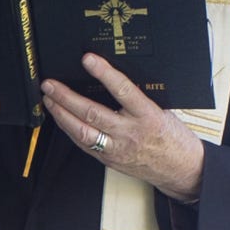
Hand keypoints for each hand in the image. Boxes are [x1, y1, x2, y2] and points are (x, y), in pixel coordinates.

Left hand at [41, 52, 205, 200]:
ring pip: (82, 132)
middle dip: (66, 98)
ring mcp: (117, 149)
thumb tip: (114, 79)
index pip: (123, 90)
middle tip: (50, 84)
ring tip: (49, 99)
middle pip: (92, 114)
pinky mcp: (109, 160)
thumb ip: (139, 99)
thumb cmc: (173, 137)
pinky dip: (69, 129)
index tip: (88, 59)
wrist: (181, 169)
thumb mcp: (163, 111)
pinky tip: (61, 118)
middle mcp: (130, 133)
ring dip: (61, 114)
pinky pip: (84, 144)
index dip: (104, 73)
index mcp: (148, 116)